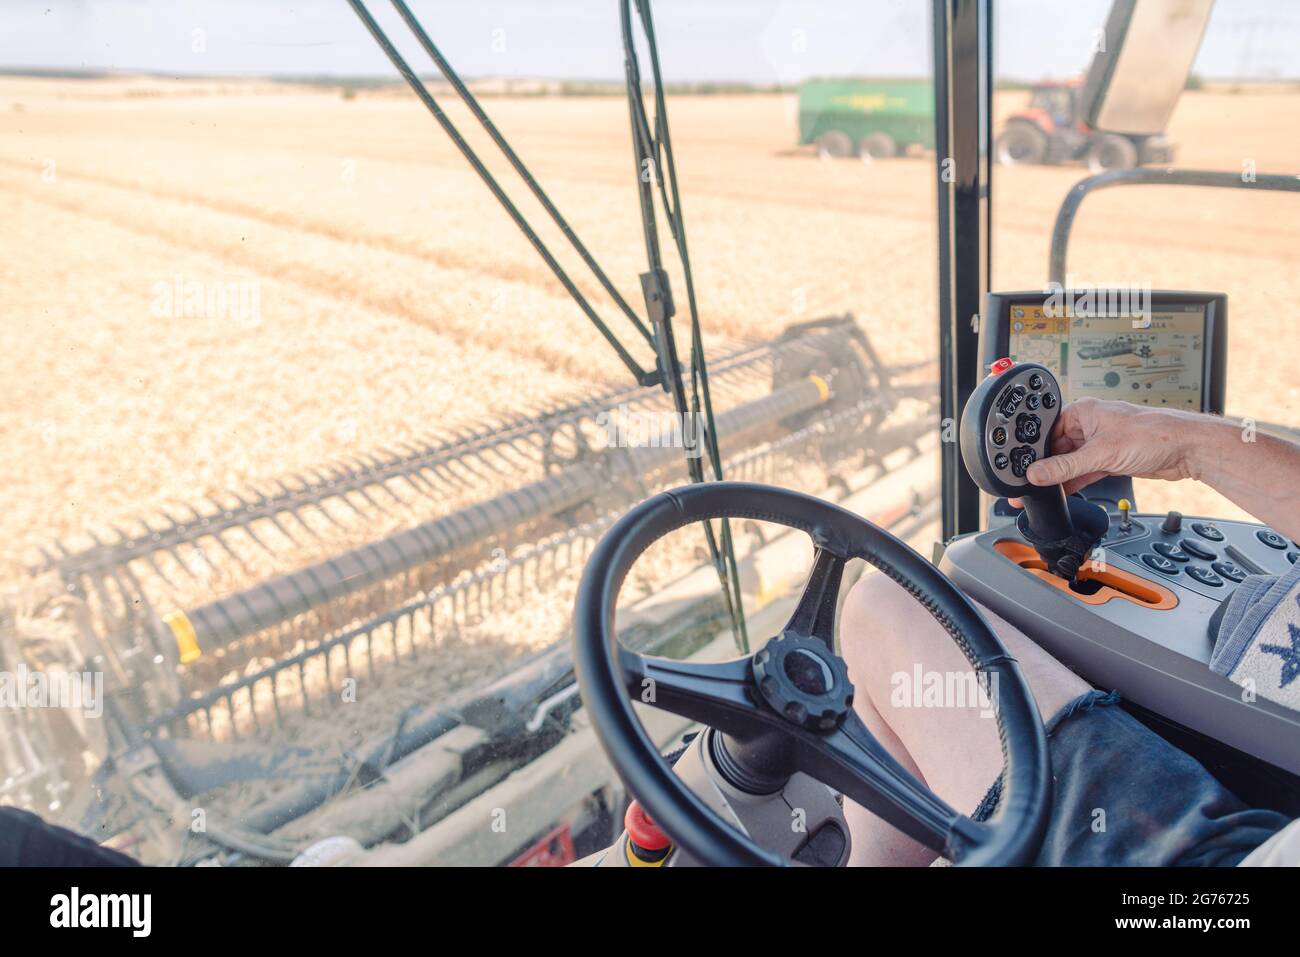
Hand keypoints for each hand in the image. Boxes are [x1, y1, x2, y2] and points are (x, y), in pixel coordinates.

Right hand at [1008, 397, 1201, 504]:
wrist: (1188, 448)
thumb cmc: (1154, 434)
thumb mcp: (1101, 453)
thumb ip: (1065, 467)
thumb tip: (1037, 474)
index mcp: (1083, 412)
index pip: (1047, 432)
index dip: (1035, 452)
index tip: (1024, 470)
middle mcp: (1090, 425)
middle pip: (1058, 449)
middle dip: (1047, 468)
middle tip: (1033, 485)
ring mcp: (1101, 442)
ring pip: (1071, 462)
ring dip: (1062, 477)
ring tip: (1047, 492)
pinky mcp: (1110, 458)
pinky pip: (1085, 471)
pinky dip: (1077, 481)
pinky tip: (1066, 492)